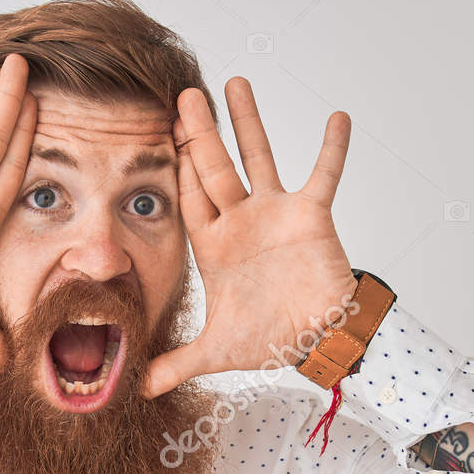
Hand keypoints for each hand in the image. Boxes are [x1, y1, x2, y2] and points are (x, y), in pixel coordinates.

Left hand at [143, 76, 356, 397]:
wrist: (316, 341)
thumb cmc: (270, 339)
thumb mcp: (215, 351)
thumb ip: (176, 364)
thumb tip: (135, 391)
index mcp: (214, 244)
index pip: (188, 196)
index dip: (174, 166)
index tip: (156, 131)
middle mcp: (241, 220)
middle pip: (215, 167)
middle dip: (199, 132)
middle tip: (182, 94)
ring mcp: (275, 213)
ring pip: (258, 157)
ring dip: (248, 121)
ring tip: (234, 82)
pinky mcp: (312, 215)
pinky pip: (324, 175)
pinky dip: (333, 148)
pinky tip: (338, 116)